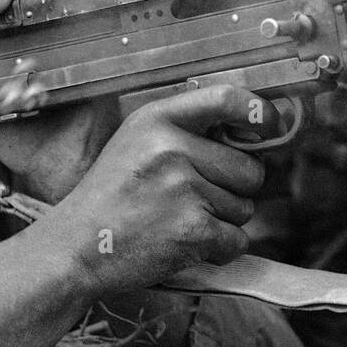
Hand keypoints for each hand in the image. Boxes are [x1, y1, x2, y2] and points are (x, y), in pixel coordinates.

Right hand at [47, 85, 265, 296]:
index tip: (269, 123)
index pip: (225, 98)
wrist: (76, 245)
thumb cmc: (111, 194)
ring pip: (244, 207)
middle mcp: (172, 147)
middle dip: (235, 188)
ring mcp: (183, 188)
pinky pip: (237, 239)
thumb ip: (184, 131)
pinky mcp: (192, 229)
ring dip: (223, 220)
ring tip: (180, 219)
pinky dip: (219, 248)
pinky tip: (185, 243)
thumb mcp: (137, 141)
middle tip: (197, 197)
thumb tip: (248, 132)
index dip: (258, 111)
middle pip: (249, 168)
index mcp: (158, 119)